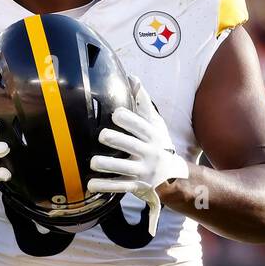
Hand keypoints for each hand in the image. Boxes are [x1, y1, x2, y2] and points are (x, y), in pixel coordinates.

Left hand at [87, 76, 188, 235]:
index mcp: (153, 136)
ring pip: (124, 168)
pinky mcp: (135, 186)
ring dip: (109, 165)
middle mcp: (149, 153)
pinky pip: (119, 187)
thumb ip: (143, 103)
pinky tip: (91, 185)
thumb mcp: (156, 124)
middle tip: (102, 135)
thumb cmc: (159, 144)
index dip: (129, 120)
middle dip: (117, 140)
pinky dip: (105, 186)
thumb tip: (132, 78)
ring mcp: (142, 171)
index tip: (115, 114)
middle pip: (132, 146)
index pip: (141, 126)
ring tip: (94, 162)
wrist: (174, 177)